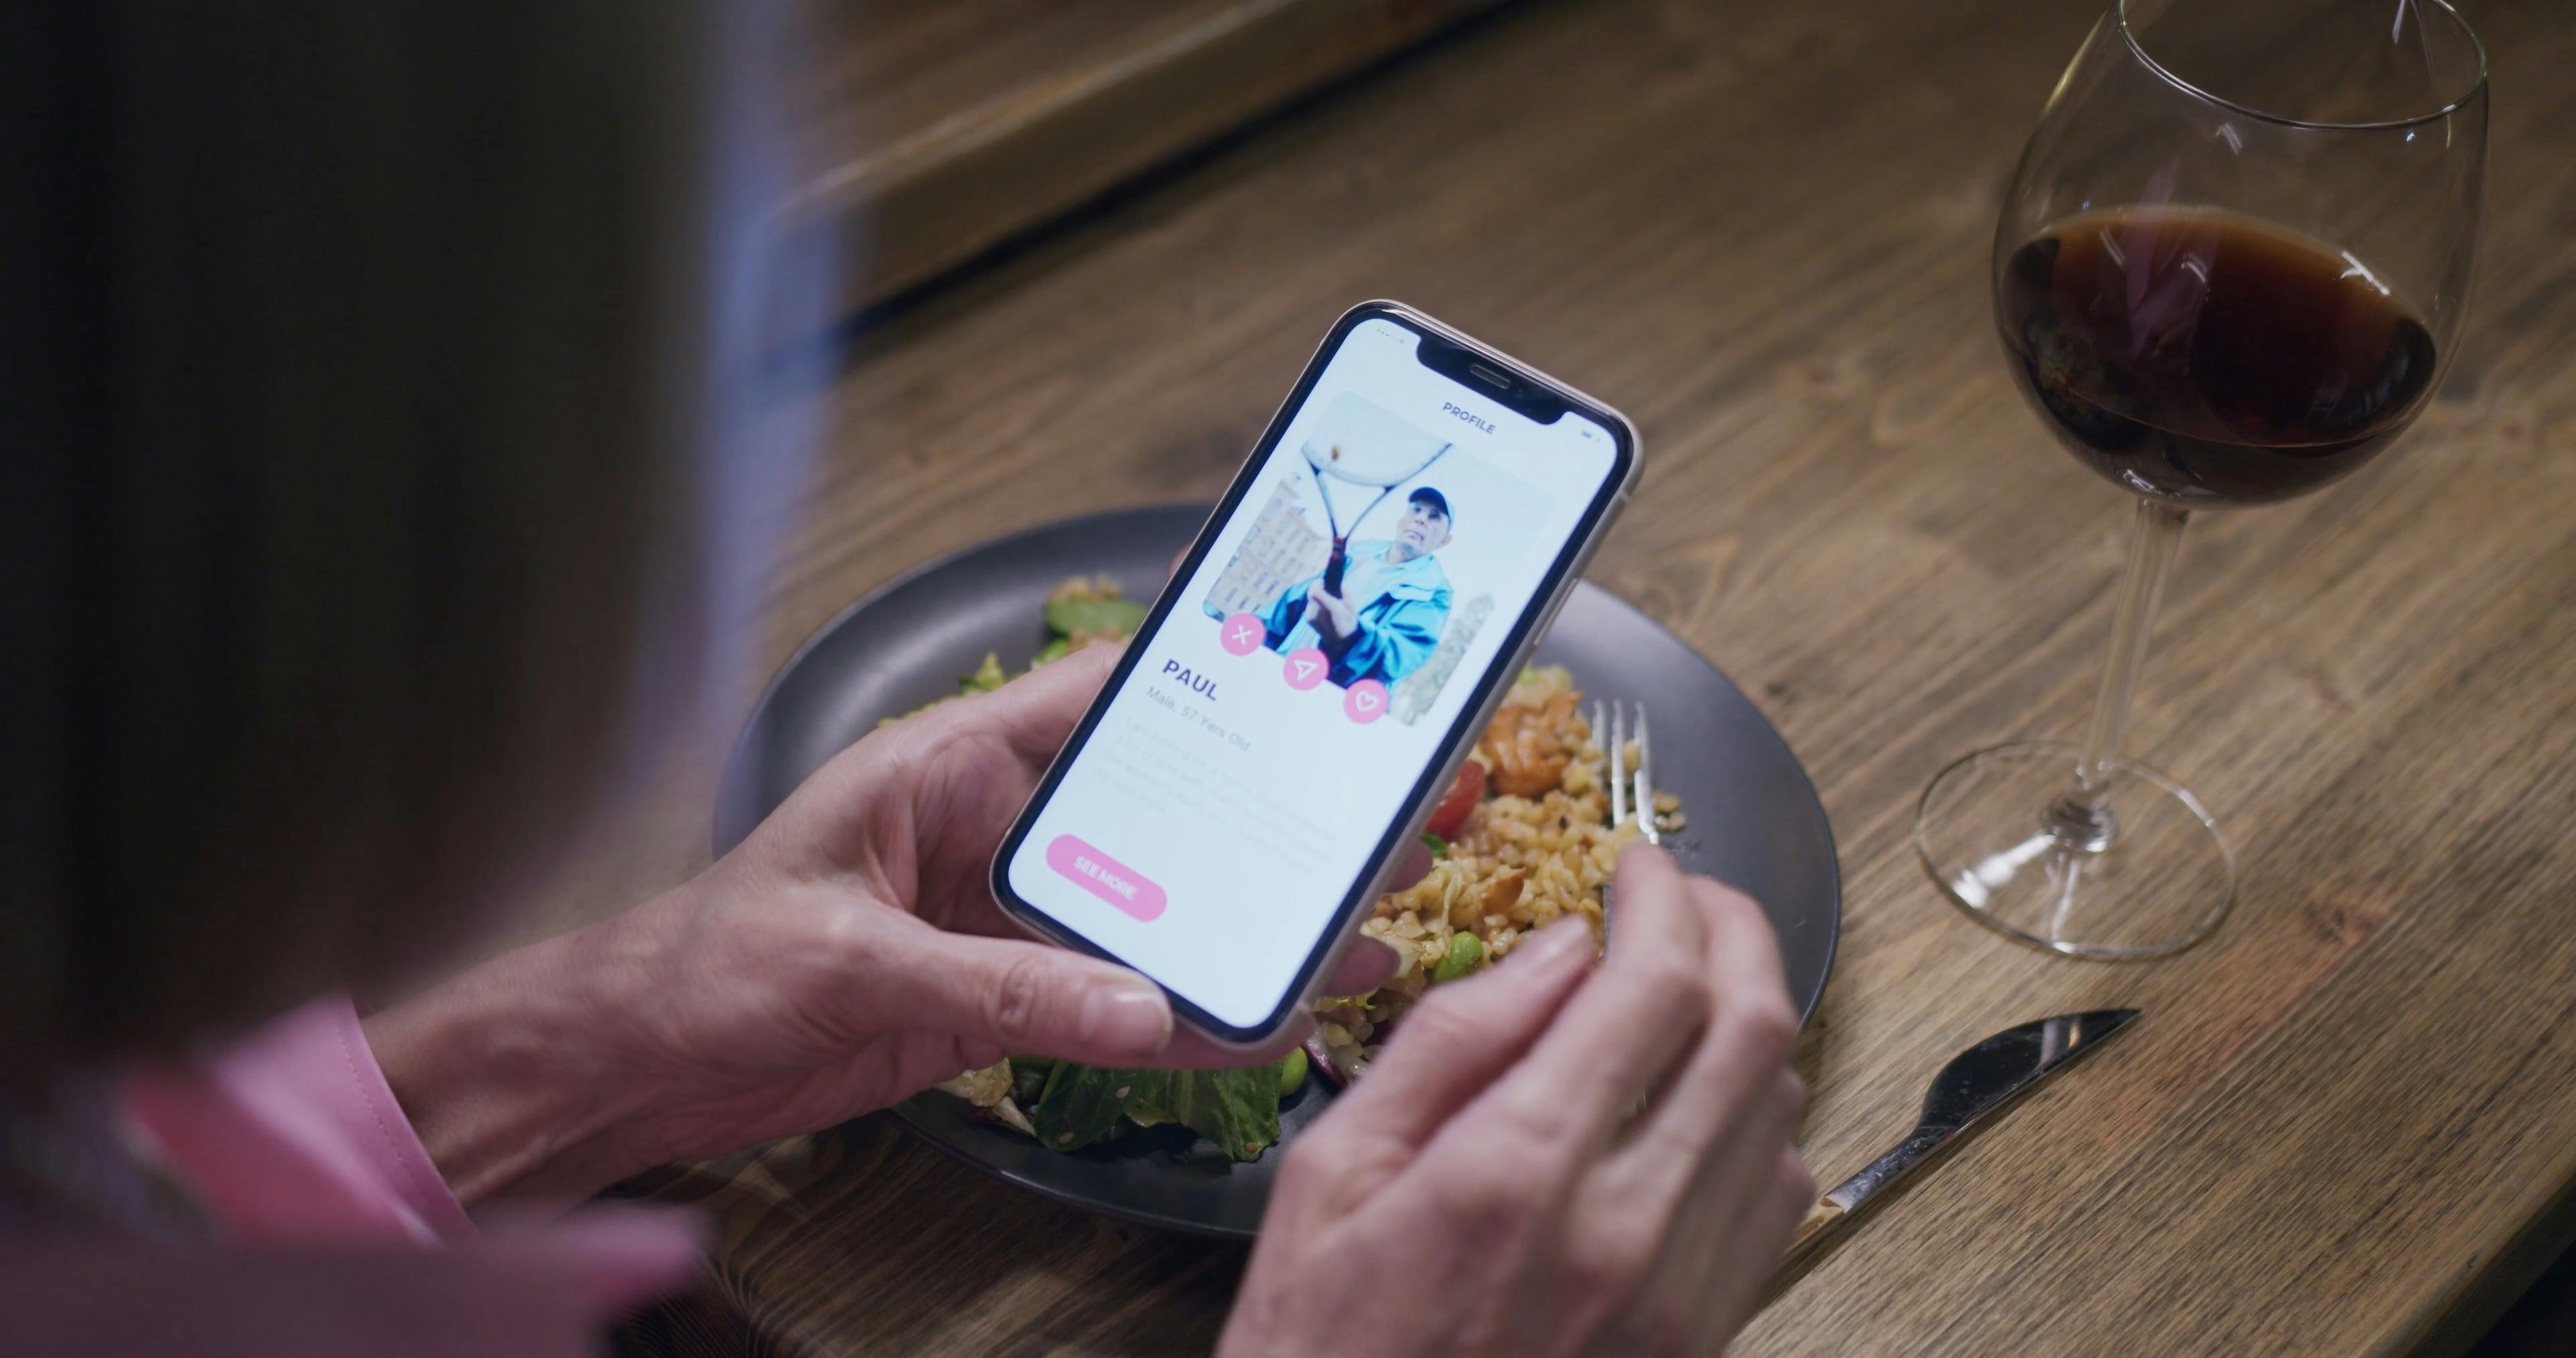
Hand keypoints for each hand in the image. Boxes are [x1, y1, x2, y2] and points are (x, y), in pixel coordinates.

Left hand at [367, 643, 1405, 1204]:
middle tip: (1383, 818)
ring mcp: (1002, 916)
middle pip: (1157, 811)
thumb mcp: (849, 959)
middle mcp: (991, 828)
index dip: (1208, 664)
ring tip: (1362, 929)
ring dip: (1249, 922)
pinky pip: (1113, 1004)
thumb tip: (1136, 1008)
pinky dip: (1185, 1019)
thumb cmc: (703, 967)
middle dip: (1270, 815)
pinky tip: (1264, 1023)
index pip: (1103, 694)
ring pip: (1153, 910)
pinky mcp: (998, 997)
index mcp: (950, 764)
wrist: (638, 1063)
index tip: (1311, 648)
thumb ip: (998, 987)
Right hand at [1221, 846, 1811, 1356]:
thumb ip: (1451, 1045)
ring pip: (1780, 1105)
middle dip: (1734, 930)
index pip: (1655, 987)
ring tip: (1682, 989)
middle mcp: (1624, 1231)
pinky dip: (1757, 1117)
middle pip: (1751, 1031)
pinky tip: (1692, 1101)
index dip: (1664, 898)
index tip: (1635, 866)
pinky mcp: (1703, 1335)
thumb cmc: (1323, 1344)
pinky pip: (1781, 1196)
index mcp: (1515, 1172)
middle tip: (1686, 898)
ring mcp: (1678, 1293)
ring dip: (1746, 1018)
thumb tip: (1557, 947)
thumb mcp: (1332, 1176)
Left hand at [1305, 578, 1356, 640]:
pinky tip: (1323, 609)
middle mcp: (1318, 613)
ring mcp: (1311, 617)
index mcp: (1331, 609)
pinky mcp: (1307, 619)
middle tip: (1326, 588)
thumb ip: (1344, 592)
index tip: (1325, 582)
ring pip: (1310, 597)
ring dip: (1317, 595)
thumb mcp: (1351, 606)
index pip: (1315, 592)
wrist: (1339, 642)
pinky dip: (1315, 603)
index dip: (1318, 584)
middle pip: (1311, 591)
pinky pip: (1309, 604)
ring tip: (1326, 601)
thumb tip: (1337, 582)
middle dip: (1318, 587)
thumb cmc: (1348, 622)